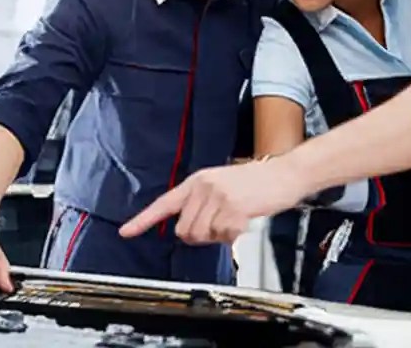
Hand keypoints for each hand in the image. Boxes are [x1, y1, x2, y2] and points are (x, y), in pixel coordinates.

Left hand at [119, 158, 307, 244]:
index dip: (143, 220)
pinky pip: (224, 235)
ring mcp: (218, 197)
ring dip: (218, 236)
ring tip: (233, 219)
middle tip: (220, 224)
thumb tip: (187, 231)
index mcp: (196, 182)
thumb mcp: (221, 185)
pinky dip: (235, 234)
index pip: (163, 204)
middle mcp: (203, 187)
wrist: (285, 174)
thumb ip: (201, 204)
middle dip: (201, 236)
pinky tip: (244, 219)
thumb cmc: (256, 182)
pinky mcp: (234, 207)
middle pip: (185, 231)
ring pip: (203, 235)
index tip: (126, 232)